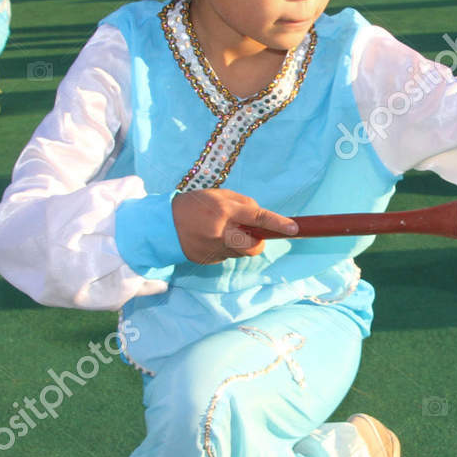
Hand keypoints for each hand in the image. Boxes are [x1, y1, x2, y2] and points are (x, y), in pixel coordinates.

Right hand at [172, 189, 297, 263]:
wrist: (162, 225)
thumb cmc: (194, 204)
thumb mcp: (219, 195)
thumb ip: (243, 204)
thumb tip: (261, 217)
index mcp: (224, 211)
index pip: (257, 218)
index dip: (277, 223)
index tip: (294, 228)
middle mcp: (220, 232)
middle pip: (253, 247)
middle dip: (258, 242)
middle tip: (250, 233)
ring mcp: (213, 250)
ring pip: (240, 253)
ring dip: (240, 243)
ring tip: (222, 231)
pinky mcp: (207, 261)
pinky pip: (227, 256)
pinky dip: (226, 248)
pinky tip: (210, 238)